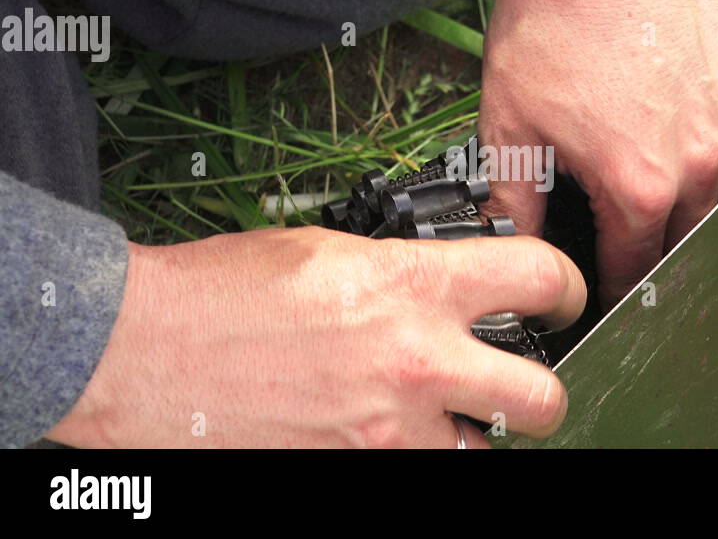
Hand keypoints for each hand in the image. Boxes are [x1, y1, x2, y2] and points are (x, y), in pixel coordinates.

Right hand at [47, 227, 585, 447]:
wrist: (148, 348)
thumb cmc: (224, 291)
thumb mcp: (330, 250)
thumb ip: (403, 270)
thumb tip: (444, 280)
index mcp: (412, 286)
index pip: (539, 277)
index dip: (565, 286)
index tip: (561, 296)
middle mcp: (414, 361)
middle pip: (542, 397)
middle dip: (542, 391)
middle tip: (523, 377)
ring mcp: (387, 429)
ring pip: (480, 451)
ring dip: (470, 431)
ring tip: (440, 410)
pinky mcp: (355, 468)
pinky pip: (418, 469)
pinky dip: (415, 453)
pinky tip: (388, 430)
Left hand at [479, 0, 717, 304]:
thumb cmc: (553, 22)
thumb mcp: (511, 125)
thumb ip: (515, 198)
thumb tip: (510, 239)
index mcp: (636, 184)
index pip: (636, 266)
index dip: (623, 292)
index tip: (619, 301)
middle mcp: (694, 161)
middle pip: (689, 241)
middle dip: (668, 265)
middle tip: (655, 274)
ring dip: (714, 224)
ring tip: (698, 238)